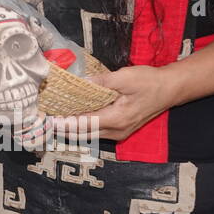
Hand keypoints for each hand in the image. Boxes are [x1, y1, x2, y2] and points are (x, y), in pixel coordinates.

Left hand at [52, 65, 180, 141]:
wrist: (170, 88)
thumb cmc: (148, 81)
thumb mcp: (125, 77)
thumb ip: (102, 81)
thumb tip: (81, 82)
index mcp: (117, 119)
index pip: (84, 125)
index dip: (64, 123)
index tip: (47, 120)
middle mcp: (116, 131)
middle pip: (83, 134)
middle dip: (63, 130)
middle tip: (44, 123)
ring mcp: (119, 133)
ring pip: (89, 136)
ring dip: (71, 131)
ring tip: (52, 122)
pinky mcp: (121, 130)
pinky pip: (96, 132)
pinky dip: (82, 128)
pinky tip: (71, 121)